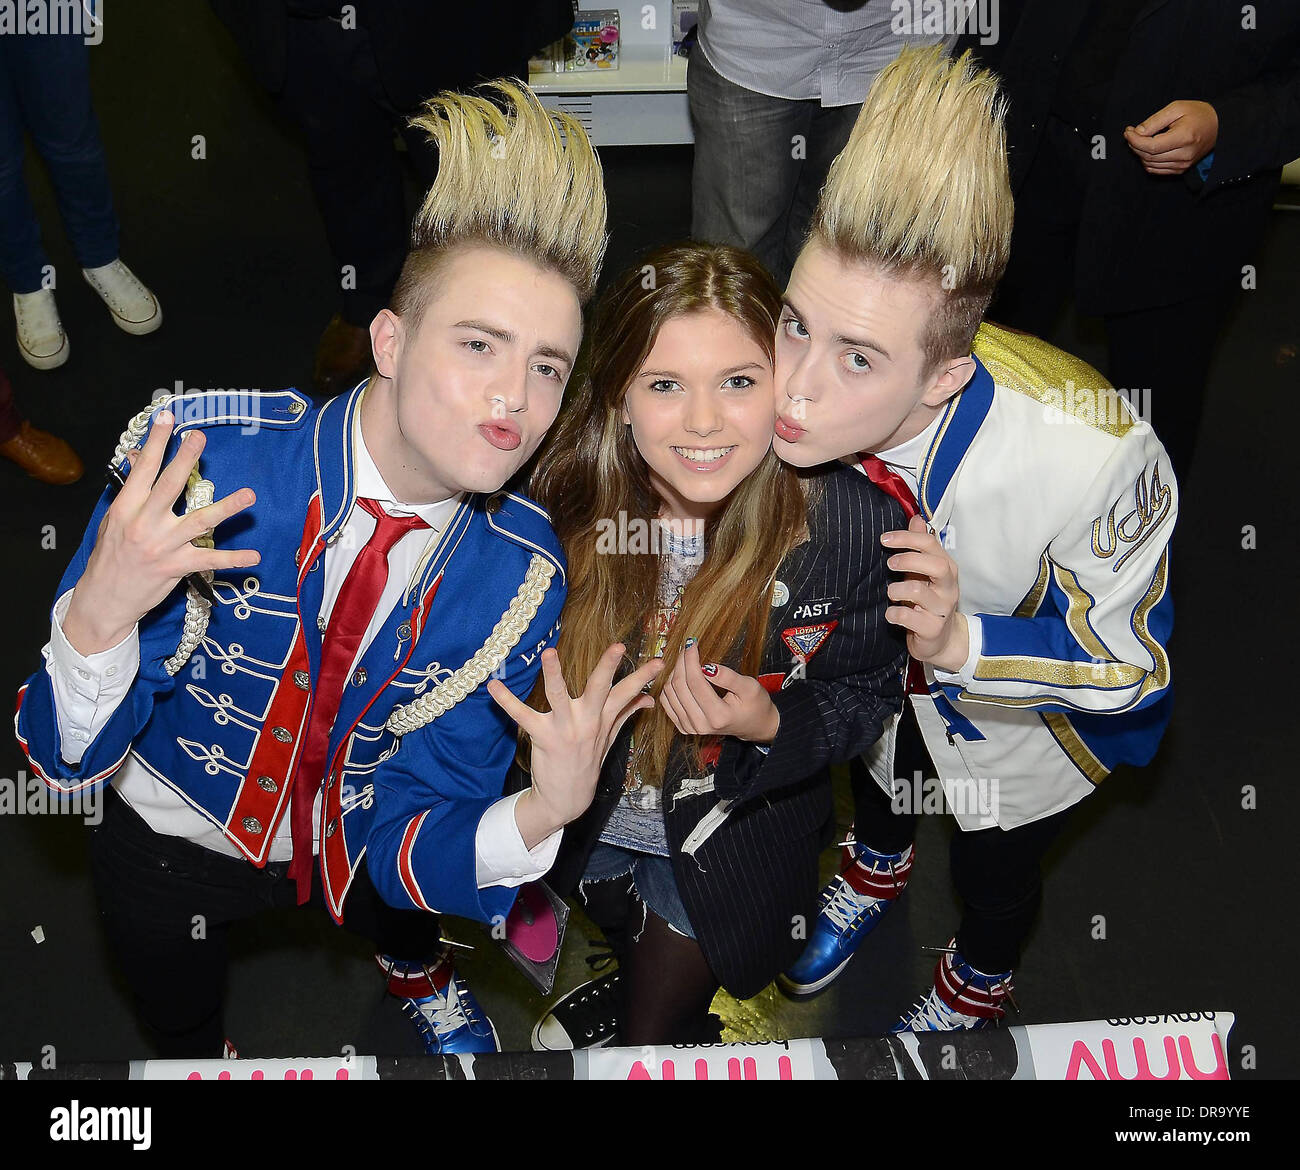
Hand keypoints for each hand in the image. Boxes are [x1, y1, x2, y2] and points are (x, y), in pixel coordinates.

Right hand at [63, 410, 259, 654]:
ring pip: (200, 522)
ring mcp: (163, 546)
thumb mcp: (115, 520)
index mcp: (126, 508)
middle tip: (200, 437)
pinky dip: (233, 559)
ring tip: (249, 495)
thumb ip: (132, 492)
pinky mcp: (177, 567)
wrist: (104, 598)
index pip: (143, 469)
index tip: (168, 418)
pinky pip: (210, 560)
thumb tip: (141, 457)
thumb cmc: (110, 556)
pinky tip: (254, 556)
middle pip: (169, 486)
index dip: (156, 443)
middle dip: (185, 459)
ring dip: (227, 508)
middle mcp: (145, 524)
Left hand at [487, 644, 663, 847]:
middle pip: (601, 689)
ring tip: (550, 652)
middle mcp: (587, 722)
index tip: (661, 661)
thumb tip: (648, 698)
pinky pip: (522, 715)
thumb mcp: (609, 738)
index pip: (628, 694)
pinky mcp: (543, 737)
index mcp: (602, 720)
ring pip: (560, 696)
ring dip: (553, 674)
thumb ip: (625, 713)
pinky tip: (493, 685)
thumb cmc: (586, 764)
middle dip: (608, 666)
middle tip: (618, 646)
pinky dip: (506, 701)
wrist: (566, 800)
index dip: (644, 676)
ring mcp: (565, 730)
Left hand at [658, 642, 779, 743]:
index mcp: (718, 716)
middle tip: (687, 647)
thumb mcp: (750, 687)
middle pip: (680, 687)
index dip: (691, 660)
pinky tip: (680, 673)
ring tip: (685, 659)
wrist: (753, 725)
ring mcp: (690, 728)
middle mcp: (701, 725)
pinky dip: (670, 685)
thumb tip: (707, 666)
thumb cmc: (755, 704)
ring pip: (669, 693)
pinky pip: (667, 702)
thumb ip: (729, 677)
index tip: (692, 644)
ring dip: (674, 671)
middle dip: (681, 662)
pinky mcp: (683, 727)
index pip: (695, 682)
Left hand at [881, 514, 968, 672]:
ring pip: (918, 591)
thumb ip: (920, 547)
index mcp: (946, 569)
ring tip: (892, 593)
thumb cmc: (928, 601)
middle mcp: (948, 587)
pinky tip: (892, 614)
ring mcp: (942, 609)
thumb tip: (916, 518)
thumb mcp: (923, 572)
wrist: (940, 640)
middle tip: (890, 563)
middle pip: (936, 565)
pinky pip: (909, 617)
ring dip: (896, 590)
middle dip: (909, 559)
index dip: (907, 538)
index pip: (931, 544)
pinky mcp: (932, 629)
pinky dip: (894, 613)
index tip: (884, 539)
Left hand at [1124, 100, 1217, 175]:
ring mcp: (1183, 165)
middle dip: (1135, 145)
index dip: (1135, 141)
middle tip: (1131, 133)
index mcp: (1184, 138)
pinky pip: (1156, 169)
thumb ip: (1155, 121)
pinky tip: (1148, 149)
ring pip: (1150, 164)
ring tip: (1139, 139)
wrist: (1218, 126)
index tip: (1128, 131)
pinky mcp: (1180, 170)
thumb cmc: (1197, 114)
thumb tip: (1136, 133)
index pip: (1151, 147)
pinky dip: (1147, 161)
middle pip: (1148, 156)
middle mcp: (1184, 155)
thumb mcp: (1176, 108)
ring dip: (1140, 153)